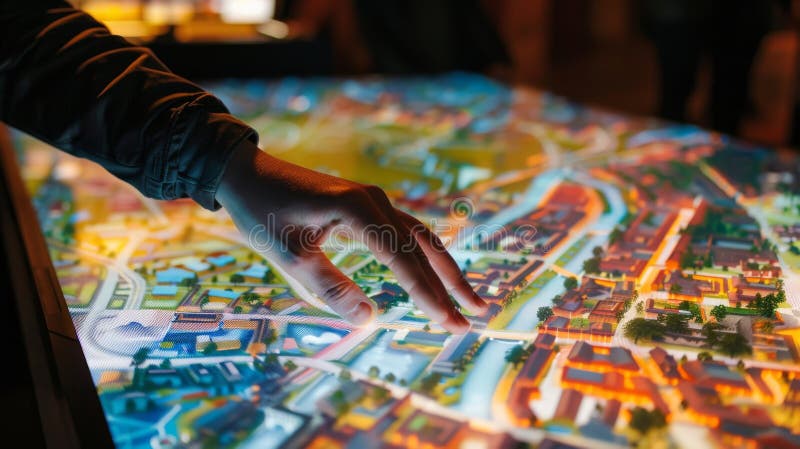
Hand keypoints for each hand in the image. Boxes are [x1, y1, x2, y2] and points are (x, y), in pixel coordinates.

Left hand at [216, 141, 487, 333]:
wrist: (247, 172)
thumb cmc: (262, 212)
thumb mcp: (289, 255)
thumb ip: (329, 287)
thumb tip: (368, 319)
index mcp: (358, 208)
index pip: (401, 258)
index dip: (425, 293)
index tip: (446, 322)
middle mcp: (375, 200)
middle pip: (422, 246)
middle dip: (448, 285)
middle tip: (474, 317)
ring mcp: (374, 201)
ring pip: (422, 238)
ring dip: (446, 269)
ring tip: (471, 299)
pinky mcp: (368, 206)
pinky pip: (407, 233)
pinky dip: (426, 257)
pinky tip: (437, 275)